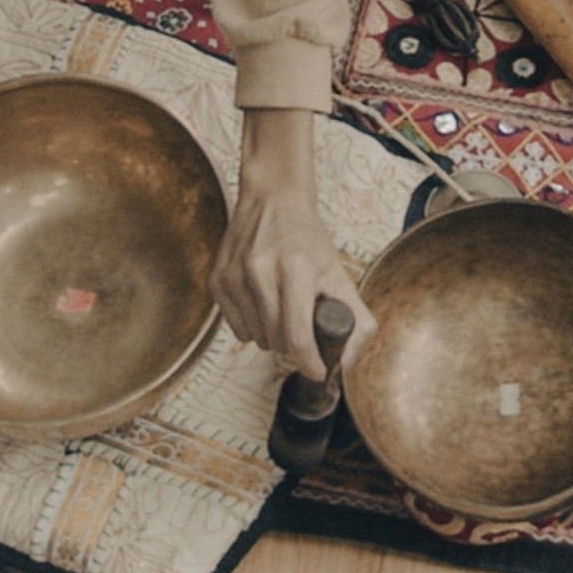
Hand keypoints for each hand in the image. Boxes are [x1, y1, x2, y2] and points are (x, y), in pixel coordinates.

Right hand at [209, 107, 376, 380]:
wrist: (271, 200)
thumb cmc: (307, 239)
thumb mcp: (337, 272)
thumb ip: (355, 318)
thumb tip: (348, 362)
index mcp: (296, 269)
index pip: (298, 336)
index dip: (310, 363)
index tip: (318, 372)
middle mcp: (260, 272)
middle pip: (276, 341)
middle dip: (293, 346)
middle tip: (303, 328)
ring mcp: (234, 276)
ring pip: (255, 339)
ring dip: (271, 336)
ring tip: (282, 310)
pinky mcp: (217, 281)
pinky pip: (235, 328)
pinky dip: (251, 325)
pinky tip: (262, 303)